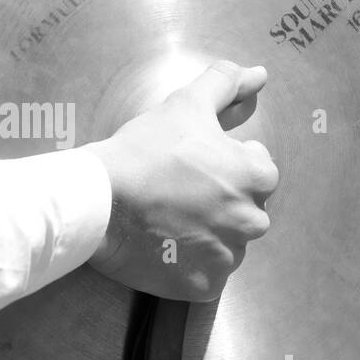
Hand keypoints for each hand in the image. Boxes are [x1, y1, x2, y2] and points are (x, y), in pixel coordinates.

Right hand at [85, 60, 277, 301]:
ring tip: (171, 220)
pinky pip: (208, 277)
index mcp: (255, 177)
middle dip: (223, 202)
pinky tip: (166, 246)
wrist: (100, 198)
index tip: (196, 164)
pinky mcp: (203, 285)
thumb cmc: (145, 149)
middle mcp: (251, 220)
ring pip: (229, 245)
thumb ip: (226, 84)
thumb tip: (259, 73)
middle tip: (181, 193)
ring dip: (210, 234)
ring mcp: (228, 257)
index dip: (227, 163)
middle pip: (247, 211)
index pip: (259, 171)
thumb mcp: (186, 103)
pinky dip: (192, 266)